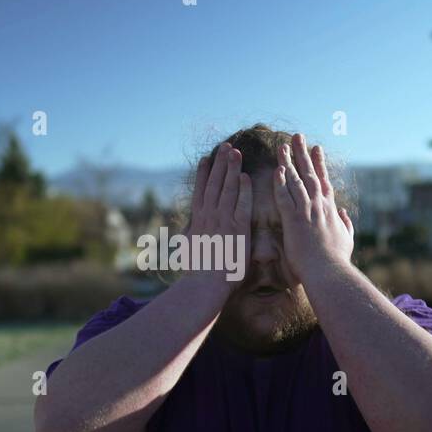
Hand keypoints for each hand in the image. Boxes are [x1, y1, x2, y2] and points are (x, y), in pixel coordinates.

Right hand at [186, 142, 252, 285]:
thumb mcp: (191, 252)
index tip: (206, 159)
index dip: (203, 173)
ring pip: (227, 189)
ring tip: (234, 152)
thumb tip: (186, 238)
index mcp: (198, 221)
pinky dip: (243, 190)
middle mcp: (209, 217)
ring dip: (231, 169)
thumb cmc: (199, 275)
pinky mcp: (237, 229)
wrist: (205, 285)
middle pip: (214, 184)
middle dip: (219, 164)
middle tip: (225, 146)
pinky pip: (241, 205)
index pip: (201, 191)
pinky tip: (245, 176)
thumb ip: (192, 240)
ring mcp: (223, 221)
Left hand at [273, 134, 353, 283]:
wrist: (329, 272)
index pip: (323, 180)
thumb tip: (344, 212)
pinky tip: (277, 170)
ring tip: (282, 146)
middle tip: (297, 136)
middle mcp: (319, 205)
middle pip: (310, 174)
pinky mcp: (295, 220)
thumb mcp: (347, 239)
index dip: (319, 163)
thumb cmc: (337, 260)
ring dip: (289, 162)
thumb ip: (346, 224)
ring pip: (296, 181)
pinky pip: (286, 197)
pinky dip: (281, 183)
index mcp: (330, 209)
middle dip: (303, 154)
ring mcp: (307, 211)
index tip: (316, 147)